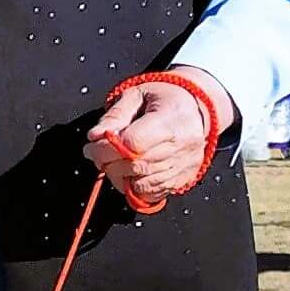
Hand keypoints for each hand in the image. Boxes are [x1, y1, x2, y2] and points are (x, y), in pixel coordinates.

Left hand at [85, 68, 234, 206]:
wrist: (197, 108)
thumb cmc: (166, 99)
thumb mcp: (136, 95)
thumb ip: (114, 116)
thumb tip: (95, 137)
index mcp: (171, 119)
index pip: (133, 144)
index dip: (106, 148)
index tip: (93, 145)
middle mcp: (181, 146)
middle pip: (135, 166)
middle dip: (108, 163)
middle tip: (99, 154)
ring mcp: (183, 165)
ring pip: (141, 184)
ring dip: (119, 176)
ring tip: (115, 161)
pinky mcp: (182, 179)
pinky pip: (152, 195)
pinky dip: (135, 188)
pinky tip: (131, 172)